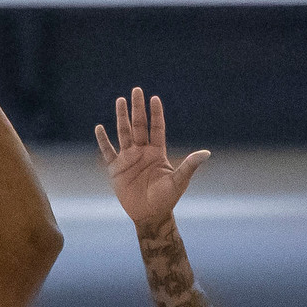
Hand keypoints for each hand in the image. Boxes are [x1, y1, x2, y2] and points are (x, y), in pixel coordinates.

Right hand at [95, 90, 208, 227]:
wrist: (149, 215)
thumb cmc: (166, 199)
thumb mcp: (179, 181)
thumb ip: (190, 165)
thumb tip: (207, 153)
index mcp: (157, 152)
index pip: (156, 128)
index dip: (155, 114)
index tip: (154, 98)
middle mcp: (142, 152)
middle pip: (139, 125)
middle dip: (137, 109)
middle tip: (136, 90)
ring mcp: (128, 159)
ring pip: (123, 133)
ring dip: (121, 117)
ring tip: (120, 100)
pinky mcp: (116, 169)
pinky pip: (108, 151)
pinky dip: (103, 140)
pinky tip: (99, 128)